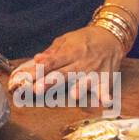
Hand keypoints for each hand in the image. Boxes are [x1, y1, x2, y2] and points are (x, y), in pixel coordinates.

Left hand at [8, 24, 124, 100]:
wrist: (111, 38)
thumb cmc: (84, 40)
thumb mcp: (67, 40)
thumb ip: (52, 52)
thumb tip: (36, 59)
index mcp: (70, 52)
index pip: (53, 61)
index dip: (40, 69)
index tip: (27, 77)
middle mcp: (81, 63)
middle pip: (64, 74)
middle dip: (51, 82)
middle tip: (37, 89)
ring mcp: (94, 72)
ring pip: (84, 82)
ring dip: (80, 88)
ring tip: (74, 94)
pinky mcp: (105, 80)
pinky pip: (105, 89)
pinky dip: (105, 95)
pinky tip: (106, 102)